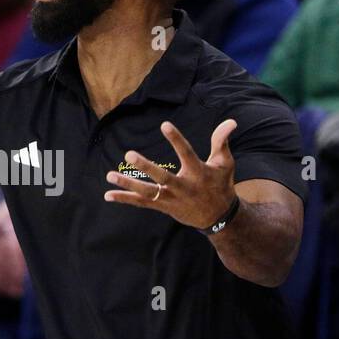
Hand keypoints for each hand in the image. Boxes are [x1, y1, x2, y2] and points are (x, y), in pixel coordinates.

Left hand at [104, 119, 237, 229]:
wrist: (219, 217)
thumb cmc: (221, 184)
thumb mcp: (225, 163)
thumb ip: (221, 141)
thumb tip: (230, 121)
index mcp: (198, 173)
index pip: (186, 153)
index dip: (176, 139)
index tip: (164, 125)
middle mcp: (183, 187)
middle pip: (162, 177)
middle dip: (145, 167)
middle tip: (129, 155)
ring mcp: (171, 199)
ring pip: (147, 192)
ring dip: (127, 185)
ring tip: (109, 176)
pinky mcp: (163, 206)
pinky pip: (141, 203)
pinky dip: (125, 199)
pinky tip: (108, 194)